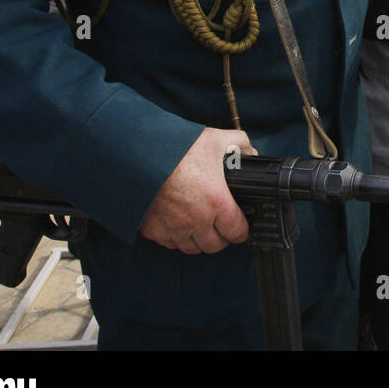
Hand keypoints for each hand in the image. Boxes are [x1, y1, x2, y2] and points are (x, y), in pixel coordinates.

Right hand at [138, 127, 256, 253]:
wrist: (138, 154)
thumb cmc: (177, 148)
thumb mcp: (216, 139)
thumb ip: (240, 145)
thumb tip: (251, 154)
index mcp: (216, 202)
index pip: (237, 232)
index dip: (242, 230)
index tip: (241, 225)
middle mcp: (196, 220)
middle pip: (215, 245)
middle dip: (221, 237)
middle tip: (221, 226)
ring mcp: (173, 228)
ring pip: (192, 248)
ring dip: (199, 240)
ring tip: (200, 226)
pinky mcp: (153, 230)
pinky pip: (169, 243)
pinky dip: (176, 237)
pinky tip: (178, 223)